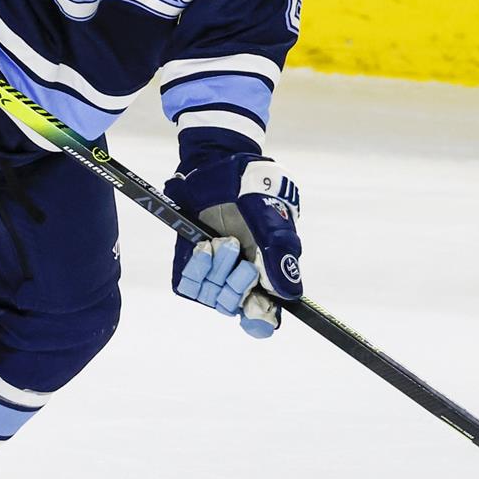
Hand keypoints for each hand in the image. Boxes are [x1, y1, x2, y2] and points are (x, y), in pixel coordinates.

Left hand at [164, 155, 302, 337]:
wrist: (216, 160)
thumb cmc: (252, 184)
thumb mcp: (271, 213)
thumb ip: (280, 252)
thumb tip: (292, 294)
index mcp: (270, 267)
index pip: (266, 311)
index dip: (261, 318)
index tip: (255, 311)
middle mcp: (242, 273)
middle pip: (237, 305)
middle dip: (235, 283)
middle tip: (234, 246)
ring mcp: (215, 268)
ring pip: (212, 297)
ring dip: (214, 271)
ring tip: (217, 241)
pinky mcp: (191, 261)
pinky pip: (187, 285)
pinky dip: (194, 269)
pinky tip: (201, 246)